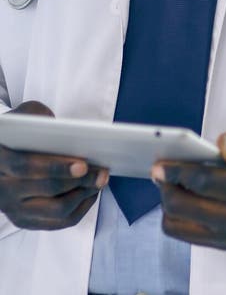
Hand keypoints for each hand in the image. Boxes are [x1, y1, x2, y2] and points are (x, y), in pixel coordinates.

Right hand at [0, 101, 108, 230]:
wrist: (3, 155)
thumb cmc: (22, 132)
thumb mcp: (27, 117)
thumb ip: (41, 118)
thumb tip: (72, 132)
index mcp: (1, 160)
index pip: (27, 167)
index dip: (57, 167)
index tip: (83, 165)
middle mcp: (3, 189)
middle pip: (46, 189)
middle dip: (80, 181)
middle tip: (102, 173)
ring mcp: (13, 209)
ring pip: (55, 211)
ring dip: (83, 196)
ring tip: (100, 180)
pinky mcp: (26, 221)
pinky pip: (58, 222)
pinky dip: (80, 208)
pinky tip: (91, 193)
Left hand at [152, 126, 225, 250]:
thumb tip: (224, 144)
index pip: (204, 184)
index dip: (177, 172)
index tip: (159, 163)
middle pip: (182, 206)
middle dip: (166, 185)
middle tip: (163, 165)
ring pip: (175, 223)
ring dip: (169, 199)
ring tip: (177, 178)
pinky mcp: (222, 244)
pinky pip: (182, 231)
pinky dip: (175, 212)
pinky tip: (186, 192)